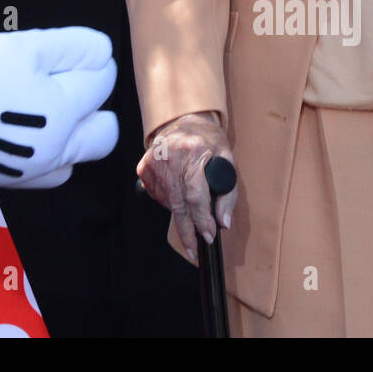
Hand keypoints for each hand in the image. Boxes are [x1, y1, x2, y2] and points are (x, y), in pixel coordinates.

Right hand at [0, 27, 118, 187]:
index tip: (78, 54)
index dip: (95, 63)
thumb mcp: (28, 45)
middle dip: (96, 107)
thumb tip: (104, 53)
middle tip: (70, 88)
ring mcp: (37, 167)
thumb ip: (74, 46)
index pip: (103, 82)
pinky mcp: (13, 179)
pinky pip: (51, 174)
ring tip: (48, 111)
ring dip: (75, 134)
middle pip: (106, 132)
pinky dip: (51, 157)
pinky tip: (33, 136)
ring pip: (79, 156)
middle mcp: (59, 144)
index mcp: (66, 107)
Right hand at [137, 111, 236, 261]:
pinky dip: (169, 203)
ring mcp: (153, 162)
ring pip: (168, 203)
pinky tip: (178, 196)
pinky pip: (157, 196)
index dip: (202, 220)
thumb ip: (228, 193)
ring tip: (191, 215)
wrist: (183, 121)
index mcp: (193, 151)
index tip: (208, 235)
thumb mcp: (227, 160)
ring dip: (180, 215)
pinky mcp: (144, 167)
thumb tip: (223, 222)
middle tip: (194, 250)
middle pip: (179, 204)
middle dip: (188, 231)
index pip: (195, 195)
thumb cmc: (208, 140)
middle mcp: (170, 156)